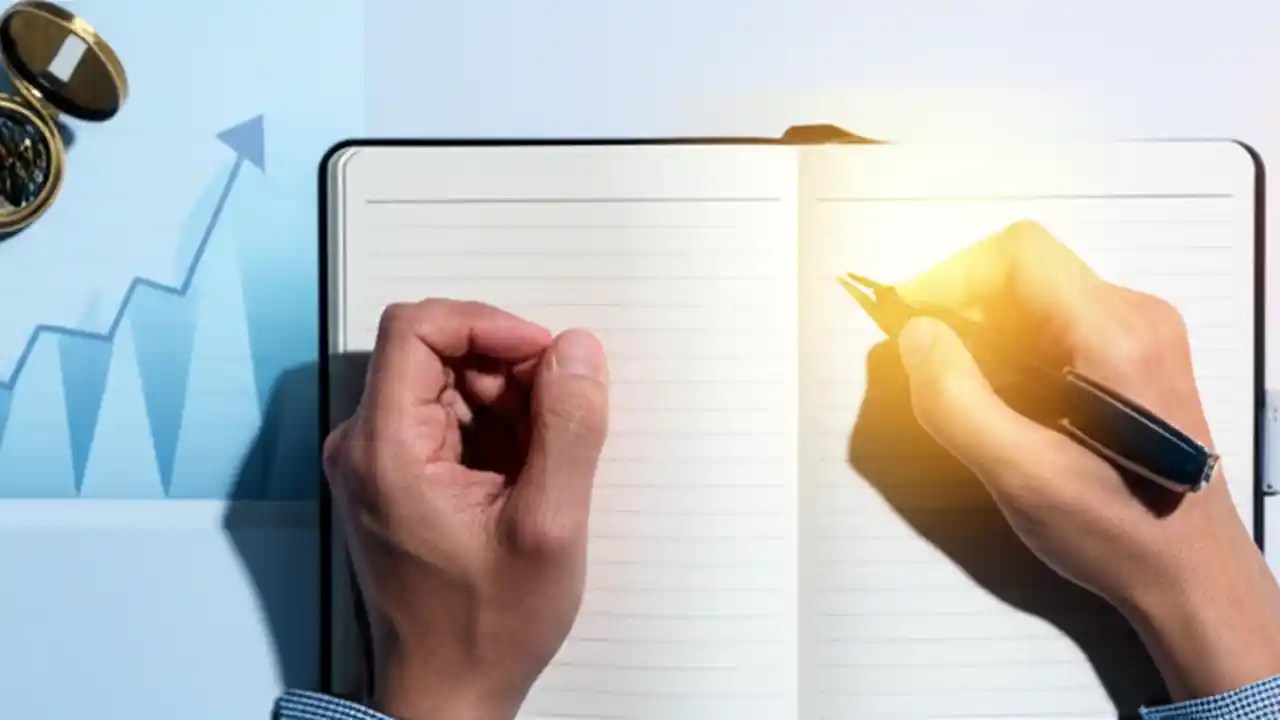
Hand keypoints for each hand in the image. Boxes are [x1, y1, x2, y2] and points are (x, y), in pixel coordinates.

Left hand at [323, 300, 608, 719]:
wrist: (447, 692)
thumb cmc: (485, 628)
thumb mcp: (548, 528)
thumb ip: (568, 429)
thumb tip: (578, 352)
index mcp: (385, 449)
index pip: (417, 328)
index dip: (487, 325)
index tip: (542, 354)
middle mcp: (367, 445)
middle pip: (437, 353)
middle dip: (509, 372)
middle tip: (559, 422)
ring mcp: (380, 461)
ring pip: (449, 384)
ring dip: (509, 404)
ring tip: (545, 465)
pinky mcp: (400, 477)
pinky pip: (450, 419)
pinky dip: (498, 431)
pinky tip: (527, 478)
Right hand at [894, 221, 1279, 700]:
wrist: (1193, 577)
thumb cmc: (1116, 530)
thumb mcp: (1020, 474)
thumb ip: (956, 398)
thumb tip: (918, 335)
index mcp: (1113, 333)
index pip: (1019, 253)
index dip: (954, 276)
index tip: (915, 322)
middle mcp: (1137, 318)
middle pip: (1030, 272)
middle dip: (968, 309)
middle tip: (931, 367)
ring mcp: (1146, 337)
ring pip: (1043, 299)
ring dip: (992, 332)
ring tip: (968, 394)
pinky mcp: (1142, 361)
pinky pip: (1064, 326)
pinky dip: (1020, 349)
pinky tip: (1009, 404)